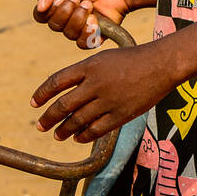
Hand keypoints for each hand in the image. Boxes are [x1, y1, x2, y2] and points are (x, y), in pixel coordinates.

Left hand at [31, 41, 173, 141]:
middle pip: (64, 105)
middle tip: (40, 125)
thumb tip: (67, 90)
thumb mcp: (105, 57)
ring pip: (78, 120)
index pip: (57, 81)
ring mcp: (108, 100)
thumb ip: (85, 72)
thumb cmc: (133, 59)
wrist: (162, 64)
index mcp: (89, 66)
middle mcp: (95, 83)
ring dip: (64, 130)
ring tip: (57, 135)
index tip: (34, 103)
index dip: (42, 94)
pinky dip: (83, 135)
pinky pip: (96, 129)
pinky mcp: (121, 114)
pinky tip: (78, 138)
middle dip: (48, 117)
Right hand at [33, 0, 130, 48]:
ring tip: (89, 4)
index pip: (40, 16)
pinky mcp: (91, 39)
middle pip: (54, 25)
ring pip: (69, 33)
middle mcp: (64, 22)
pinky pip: (82, 42)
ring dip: (79, 16)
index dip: (49, 9)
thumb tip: (39, 6)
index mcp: (55, 8)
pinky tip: (95, 19)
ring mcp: (77, 32)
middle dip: (67, 9)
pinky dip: (88, 29)